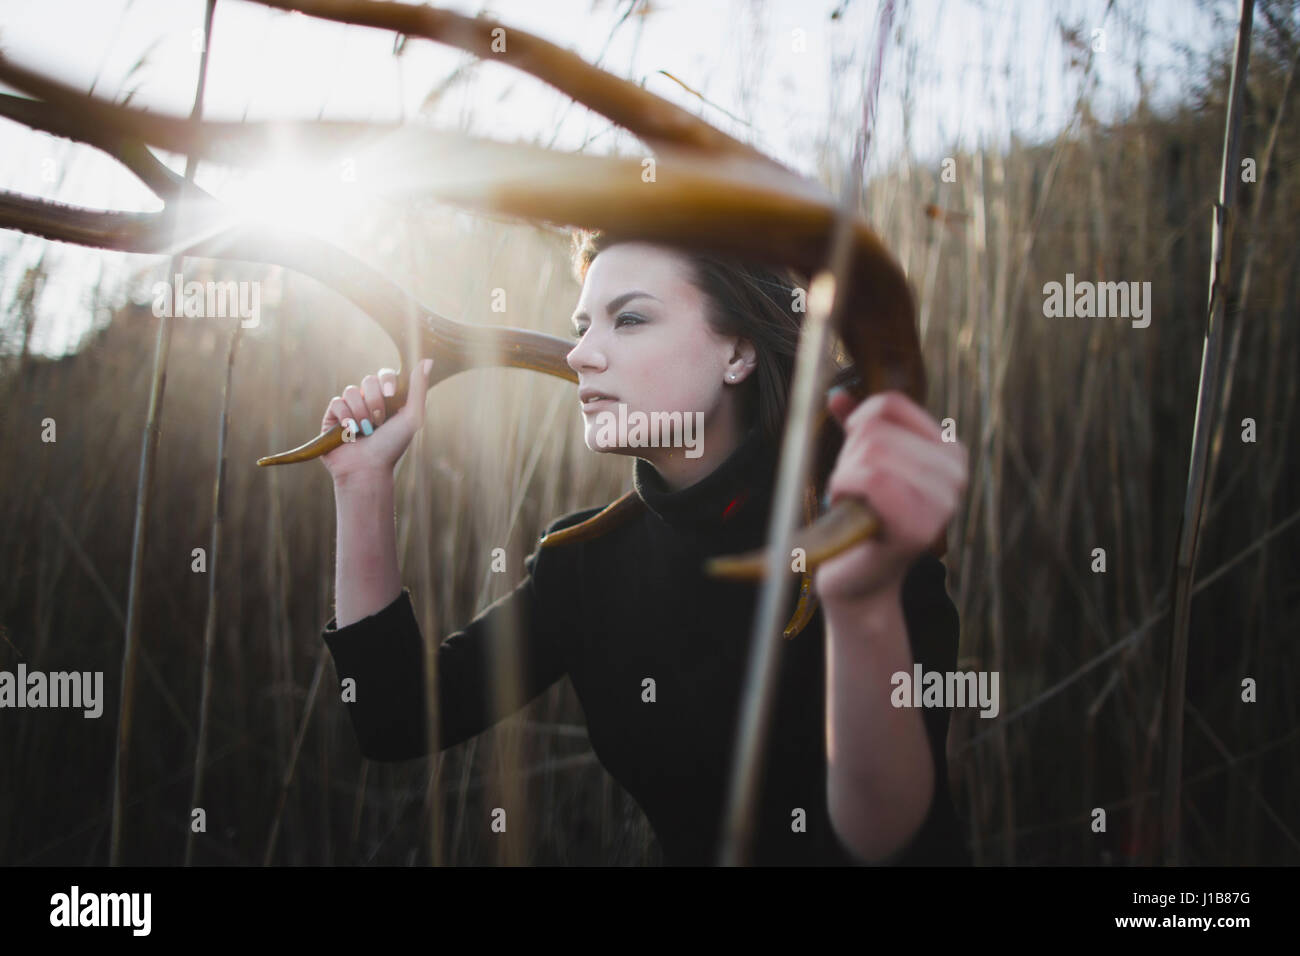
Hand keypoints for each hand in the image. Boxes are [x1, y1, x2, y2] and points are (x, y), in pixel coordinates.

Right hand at [319, 358, 433, 484]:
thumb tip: (428, 360)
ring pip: (351, 391)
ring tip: (365, 431)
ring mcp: (350, 408)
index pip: (385, 375)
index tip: (390, 394)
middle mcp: (369, 401)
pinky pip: (337, 402)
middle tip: (379, 421)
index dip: (386, 380)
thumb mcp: (412, 417)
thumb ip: (418, 388)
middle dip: (375, 401)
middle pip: (368, 380)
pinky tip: (350, 432)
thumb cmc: (392, 446)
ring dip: (361, 412)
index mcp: (388, 400)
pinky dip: (345, 416)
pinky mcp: (332, 417)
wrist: (368, 469)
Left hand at [813, 389, 968, 604]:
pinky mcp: (919, 526)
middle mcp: (955, 473)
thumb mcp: (861, 463)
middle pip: (874, 430)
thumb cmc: (861, 518)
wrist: (858, 578)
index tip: (856, 458)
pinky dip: (845, 490)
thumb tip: (836, 395)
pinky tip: (852, 514)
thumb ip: (856, 428)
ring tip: (856, 507)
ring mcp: (943, 501)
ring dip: (844, 479)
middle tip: (854, 494)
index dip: (856, 425)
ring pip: (870, 453)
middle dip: (848, 460)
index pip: (889, 404)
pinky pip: (871, 479)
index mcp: (949, 451)